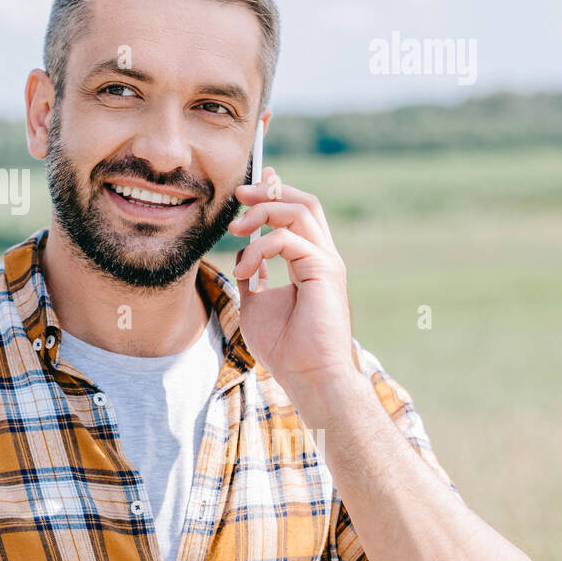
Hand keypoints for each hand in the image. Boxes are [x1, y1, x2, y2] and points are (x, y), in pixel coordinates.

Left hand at [228, 166, 354, 392]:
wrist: (308, 376)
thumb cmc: (284, 346)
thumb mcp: (256, 303)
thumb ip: (253, 274)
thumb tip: (242, 253)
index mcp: (310, 261)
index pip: (298, 213)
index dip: (276, 192)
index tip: (249, 184)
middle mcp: (322, 256)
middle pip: (303, 202)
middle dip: (269, 191)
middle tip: (238, 193)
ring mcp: (327, 261)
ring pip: (299, 211)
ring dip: (261, 212)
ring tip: (234, 230)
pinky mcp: (326, 270)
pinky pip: (288, 240)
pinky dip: (259, 249)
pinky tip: (244, 272)